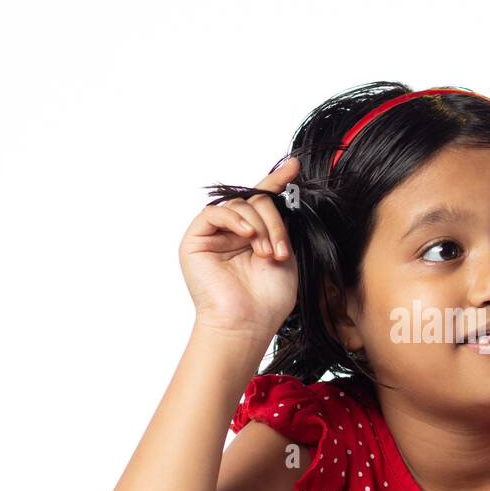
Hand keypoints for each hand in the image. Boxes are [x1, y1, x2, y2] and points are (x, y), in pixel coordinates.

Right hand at [178, 156, 300, 336]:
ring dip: (260, 226)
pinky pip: (216, 212)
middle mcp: (233, 233)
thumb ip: (281, 224)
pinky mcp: (195, 239)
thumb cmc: (267, 299)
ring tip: (267, 254)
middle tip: (280, 250)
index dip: (277, 182)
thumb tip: (284, 194)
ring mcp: (214, 235)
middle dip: (274, 221)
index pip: (263, 202)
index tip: (294, 167)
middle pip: (256, 202)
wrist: (248, 323)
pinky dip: (236, 219)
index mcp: (254, 236)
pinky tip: (248, 236)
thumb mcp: (285, 254)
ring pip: (240, 205)